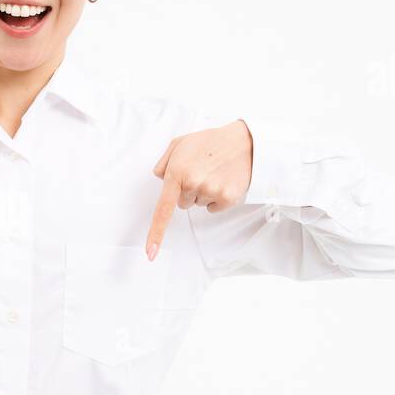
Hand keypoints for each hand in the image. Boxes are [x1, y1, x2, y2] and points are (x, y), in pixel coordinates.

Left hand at [146, 119, 252, 260]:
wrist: (244, 142)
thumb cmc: (210, 142)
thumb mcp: (180, 144)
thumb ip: (164, 162)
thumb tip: (159, 178)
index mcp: (177, 172)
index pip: (163, 209)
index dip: (156, 233)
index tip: (150, 252)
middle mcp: (192, 184)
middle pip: (182, 204)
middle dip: (189, 191)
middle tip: (202, 172)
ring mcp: (211, 192)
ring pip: (198, 205)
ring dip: (204, 193)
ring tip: (214, 173)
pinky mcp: (227, 198)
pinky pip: (213, 208)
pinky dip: (217, 198)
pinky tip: (223, 180)